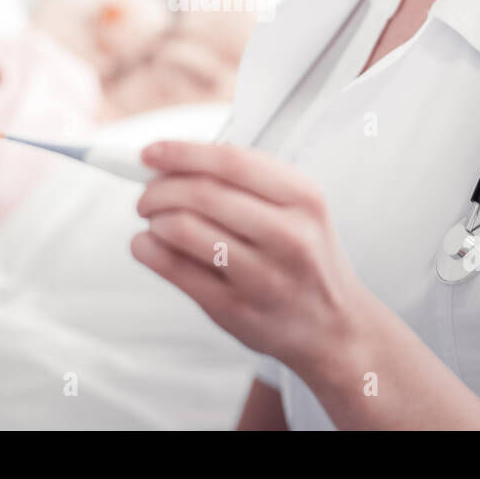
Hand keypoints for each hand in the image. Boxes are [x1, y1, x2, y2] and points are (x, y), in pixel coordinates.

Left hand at [130, 139, 369, 373]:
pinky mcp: (235, 309)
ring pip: (183, 229)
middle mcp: (287, 235)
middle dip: (158, 188)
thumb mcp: (299, 208)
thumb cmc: (306, 259)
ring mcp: (262, 276)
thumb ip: (247, 181)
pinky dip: (148, 249)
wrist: (333, 325)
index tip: (151, 152)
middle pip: (202, 193)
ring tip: (153, 220)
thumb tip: (177, 160)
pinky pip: (175, 269)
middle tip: (147, 194)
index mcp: (303, 198)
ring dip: (153, 219)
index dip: (182, 152)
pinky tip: (147, 244)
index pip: (231, 161)